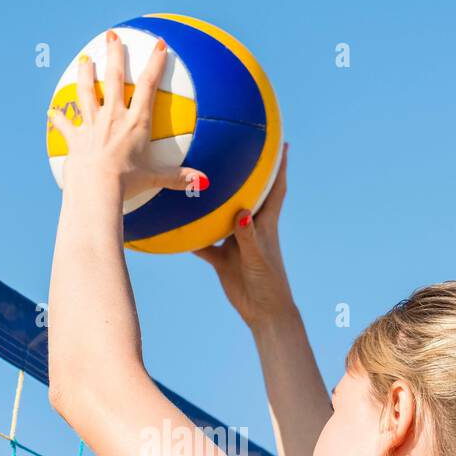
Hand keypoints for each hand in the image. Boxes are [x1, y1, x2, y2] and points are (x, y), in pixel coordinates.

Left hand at [46, 31, 208, 200]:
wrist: (95, 189)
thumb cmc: (127, 184)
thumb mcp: (155, 179)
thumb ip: (178, 178)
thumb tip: (202, 182)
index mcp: (135, 123)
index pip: (148, 86)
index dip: (155, 64)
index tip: (159, 45)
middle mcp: (113, 118)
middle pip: (114, 79)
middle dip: (114, 55)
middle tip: (112, 37)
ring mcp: (92, 126)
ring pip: (87, 92)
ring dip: (85, 74)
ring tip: (84, 59)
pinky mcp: (75, 140)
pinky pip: (66, 126)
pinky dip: (59, 119)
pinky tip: (52, 112)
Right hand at [193, 142, 293, 328]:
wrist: (263, 312)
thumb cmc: (268, 284)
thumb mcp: (258, 259)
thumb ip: (248, 237)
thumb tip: (240, 214)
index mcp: (265, 225)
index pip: (275, 189)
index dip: (280, 167)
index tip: (282, 144)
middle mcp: (250, 228)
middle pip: (246, 195)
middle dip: (243, 174)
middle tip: (232, 150)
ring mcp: (235, 243)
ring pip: (220, 217)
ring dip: (210, 204)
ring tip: (195, 182)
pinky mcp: (222, 259)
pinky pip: (203, 244)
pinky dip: (191, 237)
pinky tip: (173, 226)